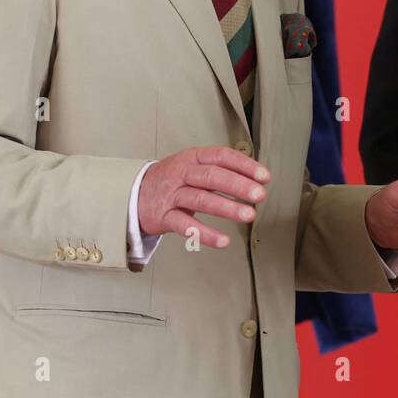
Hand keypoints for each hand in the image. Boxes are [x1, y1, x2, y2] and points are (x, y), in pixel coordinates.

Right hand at [137, 146, 268, 248]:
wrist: (133, 193)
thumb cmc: (173, 180)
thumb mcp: (194, 165)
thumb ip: (221, 170)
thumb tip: (257, 180)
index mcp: (193, 157)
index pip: (221, 156)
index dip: (244, 165)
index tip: (265, 176)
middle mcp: (181, 173)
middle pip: (211, 176)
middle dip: (238, 185)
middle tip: (260, 195)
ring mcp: (171, 194)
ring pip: (200, 199)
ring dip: (227, 208)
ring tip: (249, 215)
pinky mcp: (163, 217)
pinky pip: (184, 225)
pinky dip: (205, 234)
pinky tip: (223, 240)